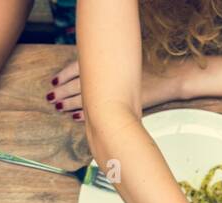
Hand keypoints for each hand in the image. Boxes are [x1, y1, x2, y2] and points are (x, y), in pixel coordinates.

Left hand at [48, 59, 185, 121]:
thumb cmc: (151, 71)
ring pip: (85, 98)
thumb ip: (107, 71)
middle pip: (78, 84)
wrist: (170, 78)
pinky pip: (98, 111)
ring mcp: (113, 92)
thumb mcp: (124, 66)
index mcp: (107, 65)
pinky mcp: (120, 105)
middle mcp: (107, 77)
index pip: (78, 69)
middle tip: (51, 98)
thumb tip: (90, 76)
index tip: (53, 82)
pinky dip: (85, 115)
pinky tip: (75, 118)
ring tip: (59, 108)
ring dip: (70, 104)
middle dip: (63, 92)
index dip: (64, 76)